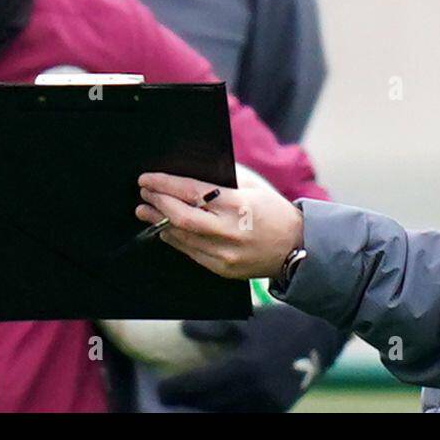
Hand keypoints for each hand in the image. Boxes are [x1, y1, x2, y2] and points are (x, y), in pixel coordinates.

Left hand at [136, 172, 303, 279]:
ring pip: (181, 237)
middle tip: (144, 193)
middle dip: (158, 202)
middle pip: (181, 217)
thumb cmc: (274, 212)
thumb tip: (193, 170)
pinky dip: (174, 239)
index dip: (166, 185)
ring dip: (159, 222)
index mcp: (237, 205)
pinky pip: (190, 253)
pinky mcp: (222, 269)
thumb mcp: (254, 187)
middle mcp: (229, 231)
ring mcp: (224, 253)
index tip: (147, 179)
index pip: (192, 192)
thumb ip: (225, 178)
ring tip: (145, 210)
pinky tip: (164, 229)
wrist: (296, 248)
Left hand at [158, 304, 346, 412]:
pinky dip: (229, 410)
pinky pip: (246, 413)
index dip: (179, 389)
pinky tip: (216, 405)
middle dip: (188, 401)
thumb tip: (183, 330)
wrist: (320, 338)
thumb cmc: (279, 324)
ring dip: (206, 407)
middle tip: (168, 396)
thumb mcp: (246, 320)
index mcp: (243, 366)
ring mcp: (267, 402)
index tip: (162, 389)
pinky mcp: (277, 408)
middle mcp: (254, 389)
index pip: (201, 384)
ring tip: (190, 401)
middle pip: (211, 402)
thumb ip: (214, 327)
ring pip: (227, 411)